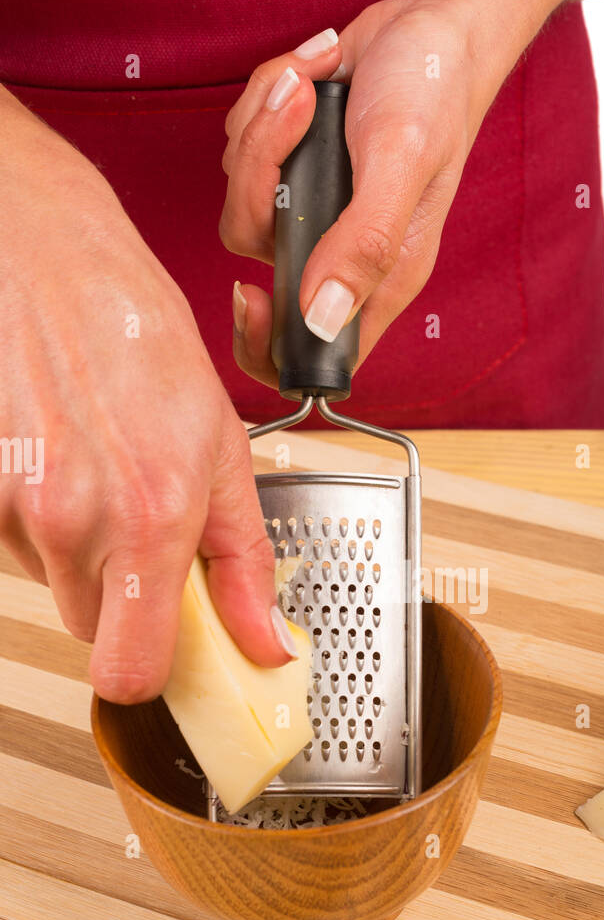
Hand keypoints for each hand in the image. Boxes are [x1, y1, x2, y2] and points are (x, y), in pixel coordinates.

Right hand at [0, 90, 295, 703]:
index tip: (173, 650)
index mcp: (150, 516)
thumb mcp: (222, 440)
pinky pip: (14, 536)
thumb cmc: (131, 322)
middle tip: (141, 524)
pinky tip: (59, 449)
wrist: (34, 247)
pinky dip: (38, 511)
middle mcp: (73, 519)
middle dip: (123, 593)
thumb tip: (264, 639)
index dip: (151, 672)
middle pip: (93, 625)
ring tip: (98, 461)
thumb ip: (243, 557)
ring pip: (53, 577)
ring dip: (80, 544)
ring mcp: (13, 502)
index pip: (131, 672)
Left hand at [220, 0, 515, 378]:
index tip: (248, 293)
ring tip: (313, 82)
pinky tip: (314, 74)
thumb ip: (365, 245)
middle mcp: (340, 251)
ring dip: (264, 123)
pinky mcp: (291, 167)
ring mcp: (311, 208)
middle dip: (258, 174)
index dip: (266, 343)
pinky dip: (267, 101)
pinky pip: (244, 145)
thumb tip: (321, 321)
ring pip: (241, 191)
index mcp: (379, 276)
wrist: (429, 23)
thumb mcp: (402, 164)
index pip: (313, 352)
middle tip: (296, 110)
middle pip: (252, 249)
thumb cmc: (433, 92)